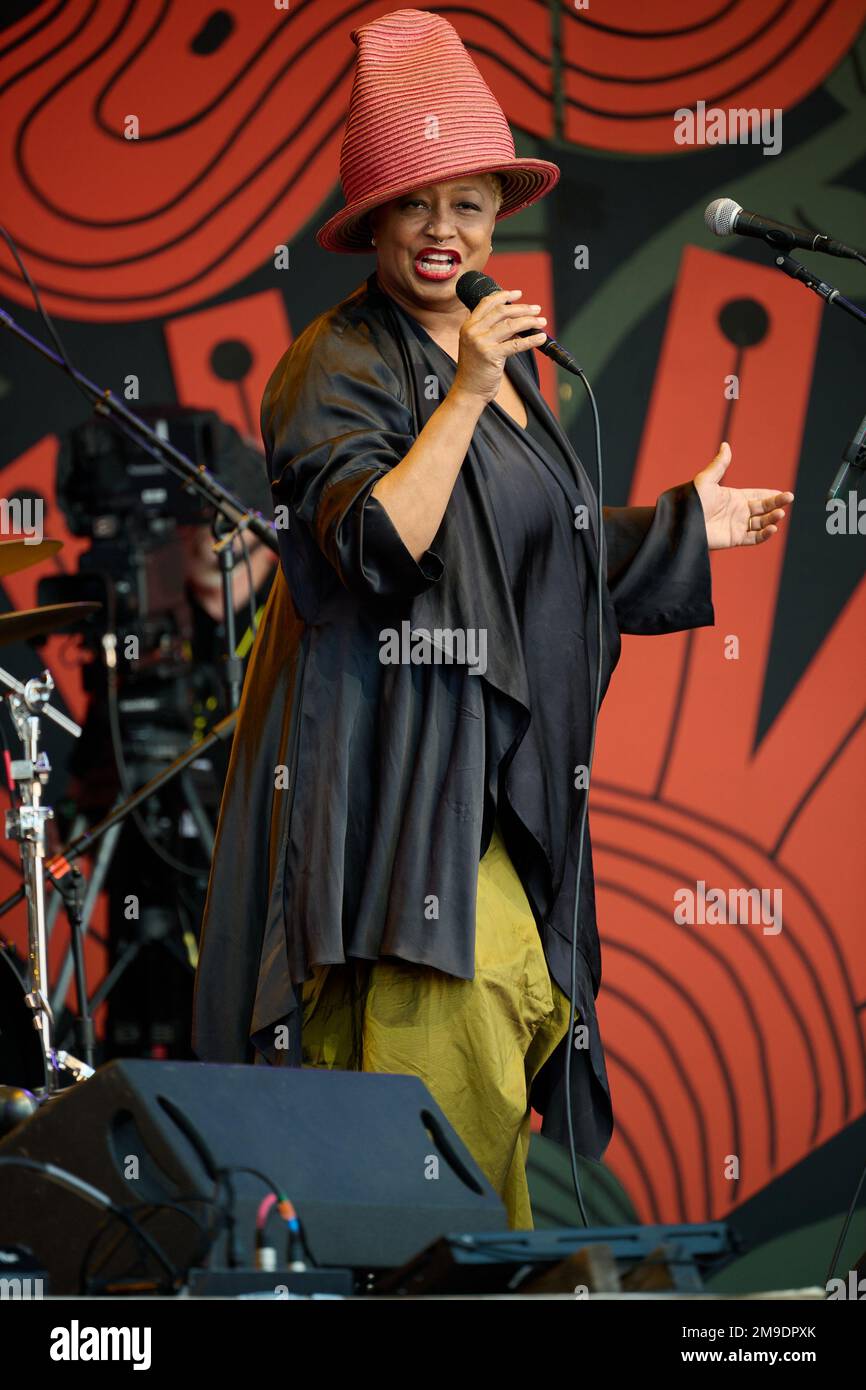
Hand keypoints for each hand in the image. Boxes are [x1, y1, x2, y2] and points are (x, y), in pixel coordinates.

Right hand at [452, 289, 546, 403]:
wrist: (468, 391)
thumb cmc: (475, 370)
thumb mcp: (479, 345)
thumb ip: (492, 332)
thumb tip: (517, 323)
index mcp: (468, 326)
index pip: (487, 303)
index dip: (504, 295)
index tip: (518, 293)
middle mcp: (473, 331)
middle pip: (502, 311)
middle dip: (522, 308)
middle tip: (536, 309)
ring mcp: (481, 343)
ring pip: (511, 325)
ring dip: (529, 321)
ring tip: (542, 321)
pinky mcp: (491, 355)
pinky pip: (516, 344)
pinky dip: (531, 339)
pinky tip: (540, 337)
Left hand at [693, 442, 793, 550]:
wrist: (681, 524)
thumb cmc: (690, 501)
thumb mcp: (706, 480)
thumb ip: (719, 465)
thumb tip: (726, 444)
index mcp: (733, 498)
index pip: (757, 496)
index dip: (771, 495)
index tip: (784, 493)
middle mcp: (737, 512)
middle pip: (763, 508)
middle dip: (777, 503)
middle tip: (789, 498)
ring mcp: (736, 526)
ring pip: (761, 523)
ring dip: (772, 518)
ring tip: (780, 514)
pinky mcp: (734, 539)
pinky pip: (754, 538)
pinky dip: (764, 535)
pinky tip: (773, 528)